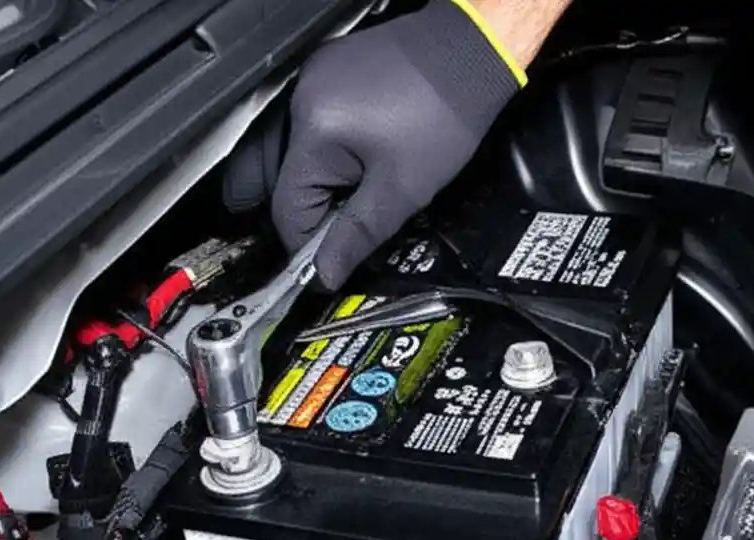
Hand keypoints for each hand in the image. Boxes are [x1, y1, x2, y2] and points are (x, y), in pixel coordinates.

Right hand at [271, 0, 527, 289]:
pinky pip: (310, 121)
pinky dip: (324, 147)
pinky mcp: (327, 69)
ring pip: (293, 148)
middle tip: (338, 229)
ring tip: (351, 192)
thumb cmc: (446, 116)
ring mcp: (312, 79)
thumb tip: (325, 275)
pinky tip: (356, 156)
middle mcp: (301, 99)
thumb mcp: (403, 189)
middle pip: (280, 175)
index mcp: (315, 130)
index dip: (306, 242)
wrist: (472, 50)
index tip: (328, 261)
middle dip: (306, 209)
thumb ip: (357, 235)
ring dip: (314, 178)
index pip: (286, 207)